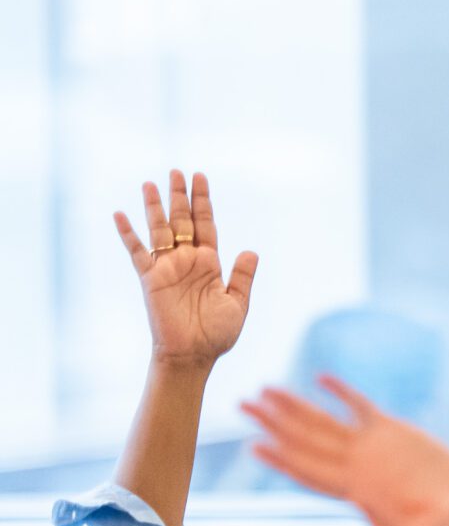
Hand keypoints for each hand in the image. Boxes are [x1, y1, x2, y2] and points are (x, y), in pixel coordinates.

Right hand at [113, 171, 257, 368]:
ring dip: (155, 207)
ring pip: (159, 229)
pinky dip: (128, 234)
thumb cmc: (216, 334)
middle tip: (177, 170)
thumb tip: (250, 251)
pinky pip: (137, 252)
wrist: (192, 355)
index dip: (202, 202)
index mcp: (210, 264)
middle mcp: (187, 260)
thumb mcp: (237, 304)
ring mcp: (167, 267)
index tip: (200, 178)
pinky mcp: (150, 278)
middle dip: (180, 196)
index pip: (205, 225)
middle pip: (182, 220)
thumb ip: (242, 278)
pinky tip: (120, 214)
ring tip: (150, 183)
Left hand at [243, 377, 448, 525]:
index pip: (315, 475)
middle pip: (307, 443)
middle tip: (243, 404)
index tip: (257, 446)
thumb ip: (409, 524)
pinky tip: (322, 378)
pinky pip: (362, 409)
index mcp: (364, 494)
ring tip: (266, 389)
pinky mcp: (398, 435)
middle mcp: (360, 470)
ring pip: (325, 424)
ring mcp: (376, 450)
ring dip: (295, 407)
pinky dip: (342, 393)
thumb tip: (370, 507)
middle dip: (274, 424)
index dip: (286, 460)